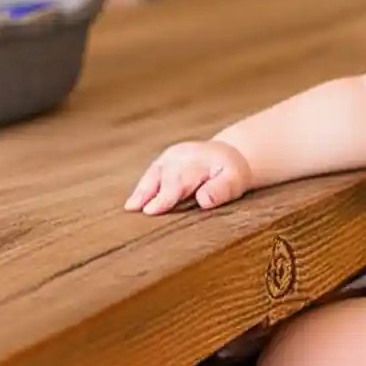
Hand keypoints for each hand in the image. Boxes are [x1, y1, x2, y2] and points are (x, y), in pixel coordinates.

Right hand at [125, 140, 253, 214]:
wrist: (228, 156)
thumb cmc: (231, 174)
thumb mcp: (235, 181)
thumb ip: (221, 190)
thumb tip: (203, 201)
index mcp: (199, 161)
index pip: (179, 181)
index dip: (165, 196)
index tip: (151, 210)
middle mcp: (181, 156)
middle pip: (162, 175)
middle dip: (148, 193)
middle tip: (134, 210)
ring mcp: (170, 156)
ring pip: (153, 173)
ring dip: (141, 190)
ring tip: (130, 207)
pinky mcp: (164, 161)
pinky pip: (151, 174)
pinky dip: (142, 187)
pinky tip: (134, 203)